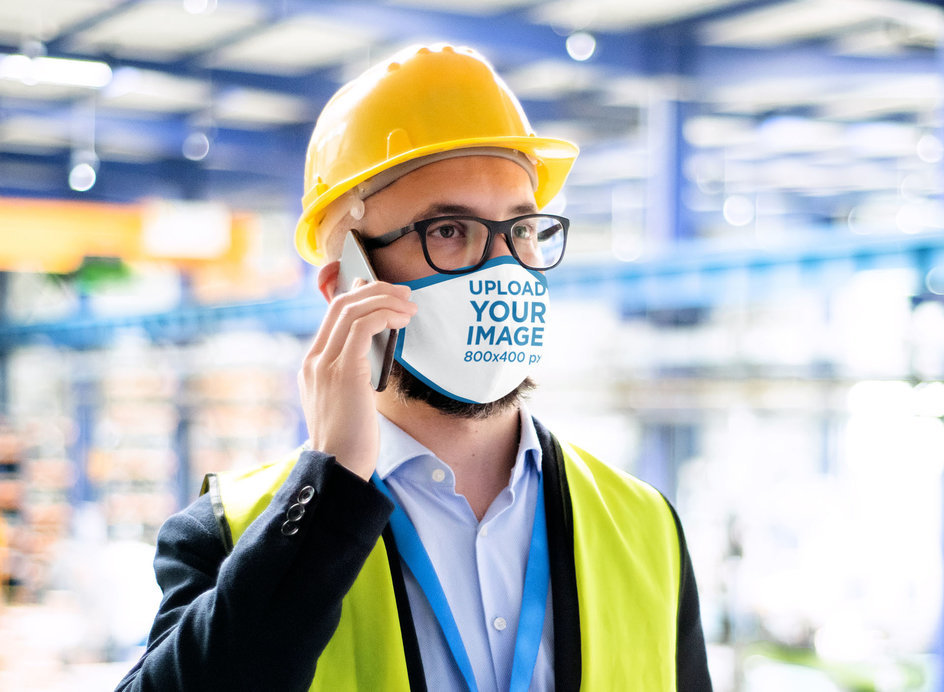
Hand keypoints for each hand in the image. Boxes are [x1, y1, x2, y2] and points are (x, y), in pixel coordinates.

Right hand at [298, 279, 415, 479]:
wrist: (339, 466)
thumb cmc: (350, 439)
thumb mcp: (346, 398)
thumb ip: (353, 371)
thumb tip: (375, 346)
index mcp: (312, 363)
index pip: (333, 313)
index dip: (362, 296)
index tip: (388, 296)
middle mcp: (314, 359)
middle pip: (342, 303)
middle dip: (376, 291)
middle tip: (404, 294)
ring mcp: (325, 364)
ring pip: (353, 310)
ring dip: (386, 301)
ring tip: (410, 307)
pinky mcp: (344, 371)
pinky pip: (363, 327)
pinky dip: (385, 316)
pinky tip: (402, 321)